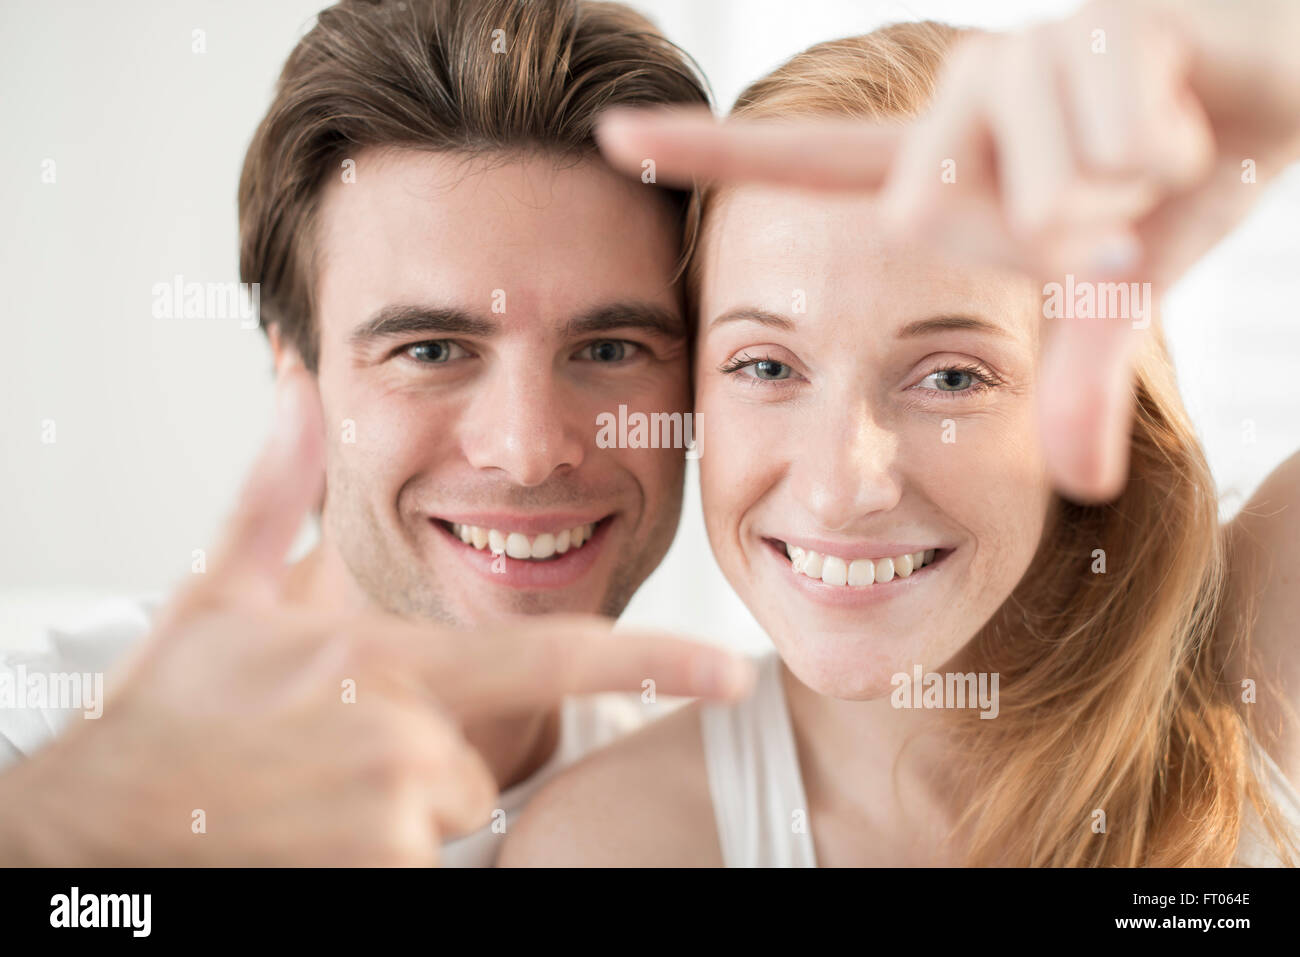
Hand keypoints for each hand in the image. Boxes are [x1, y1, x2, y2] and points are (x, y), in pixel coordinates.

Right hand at [0, 361, 753, 865]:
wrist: (103, 816)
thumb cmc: (170, 710)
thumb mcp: (221, 587)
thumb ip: (277, 486)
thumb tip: (297, 386)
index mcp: (392, 660)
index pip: (556, 655)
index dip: (654, 660)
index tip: (730, 672)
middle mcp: (407, 734)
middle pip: (489, 750)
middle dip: (439, 748)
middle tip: (343, 739)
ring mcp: (393, 810)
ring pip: (453, 806)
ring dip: (402, 796)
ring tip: (317, 776)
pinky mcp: (376, 868)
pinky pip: (419, 854)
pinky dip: (380, 841)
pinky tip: (313, 816)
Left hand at [597, 0, 1299, 502]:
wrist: (1263, 95)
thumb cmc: (1161, 196)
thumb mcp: (1099, 299)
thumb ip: (1073, 377)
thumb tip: (1078, 482)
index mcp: (931, 169)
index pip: (796, 163)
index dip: (704, 155)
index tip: (613, 139)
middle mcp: (952, 105)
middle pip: (931, 213)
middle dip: (1043, 242)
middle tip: (1109, 210)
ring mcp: (1011, 58)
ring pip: (1042, 185)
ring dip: (1121, 200)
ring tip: (1148, 160)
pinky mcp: (1091, 25)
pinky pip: (1123, 140)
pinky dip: (1176, 156)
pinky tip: (1184, 119)